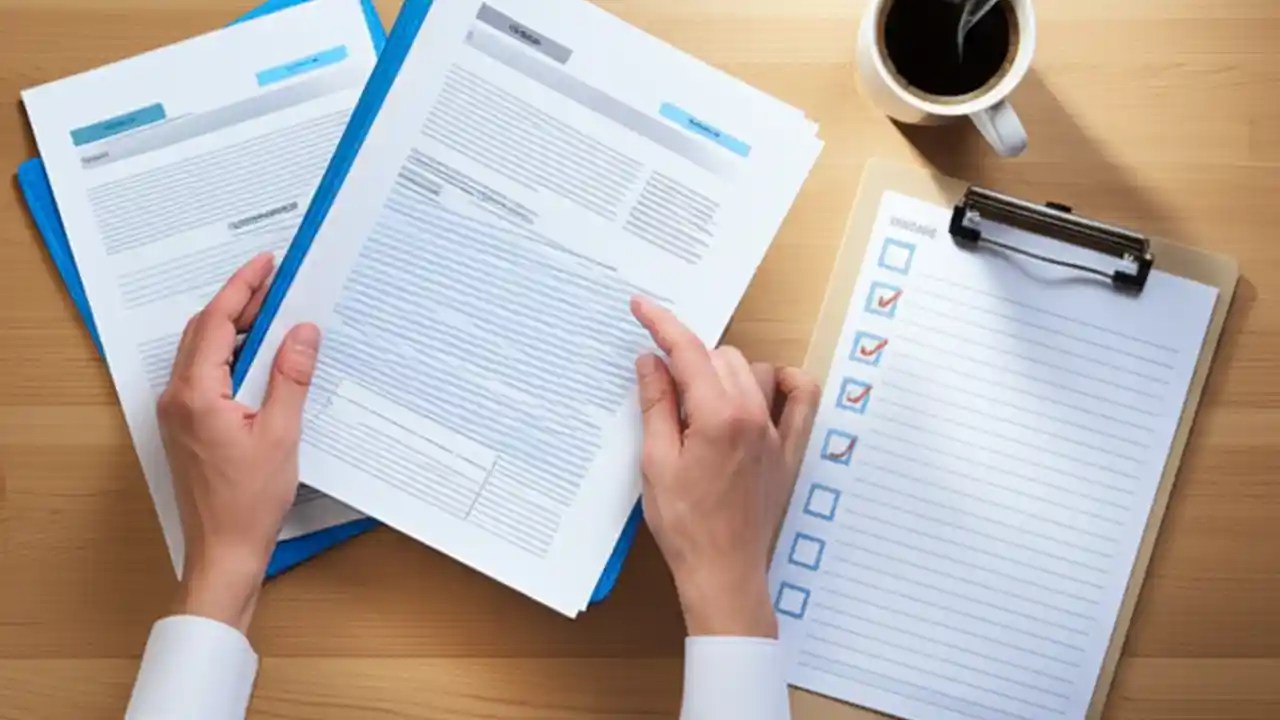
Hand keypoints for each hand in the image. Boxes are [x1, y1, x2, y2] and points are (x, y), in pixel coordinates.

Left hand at [157, 253, 320, 632]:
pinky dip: (230, 355)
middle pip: (204, 331)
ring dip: (233, 327)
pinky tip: (258, 356)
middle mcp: (177, 398)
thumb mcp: (281, 434)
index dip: (243, 287)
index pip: (217, 323)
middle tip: (276, 281)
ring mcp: (178, 413)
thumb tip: (302, 332)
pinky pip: (204, 374)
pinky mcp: (186, 426)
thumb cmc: (249, 503)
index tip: (266, 263)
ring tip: (272, 311)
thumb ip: (290, 377)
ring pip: (202, 352)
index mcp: (196, 394)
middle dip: (239, 301)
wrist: (223, 552)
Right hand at [631, 297, 819, 637]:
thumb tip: (650, 361)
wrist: (722, 571)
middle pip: (720, 356)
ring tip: (697, 398)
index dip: (662, 324)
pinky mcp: (788, 450)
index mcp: (718, 417)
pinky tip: (766, 384)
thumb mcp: (655, 462)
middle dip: (687, 356)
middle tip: (659, 379)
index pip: (688, 352)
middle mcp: (754, 416)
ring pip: (752, 371)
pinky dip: (787, 381)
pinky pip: (803, 397)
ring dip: (723, 370)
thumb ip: (656, 405)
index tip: (642, 307)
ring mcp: (775, 432)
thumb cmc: (685, 525)